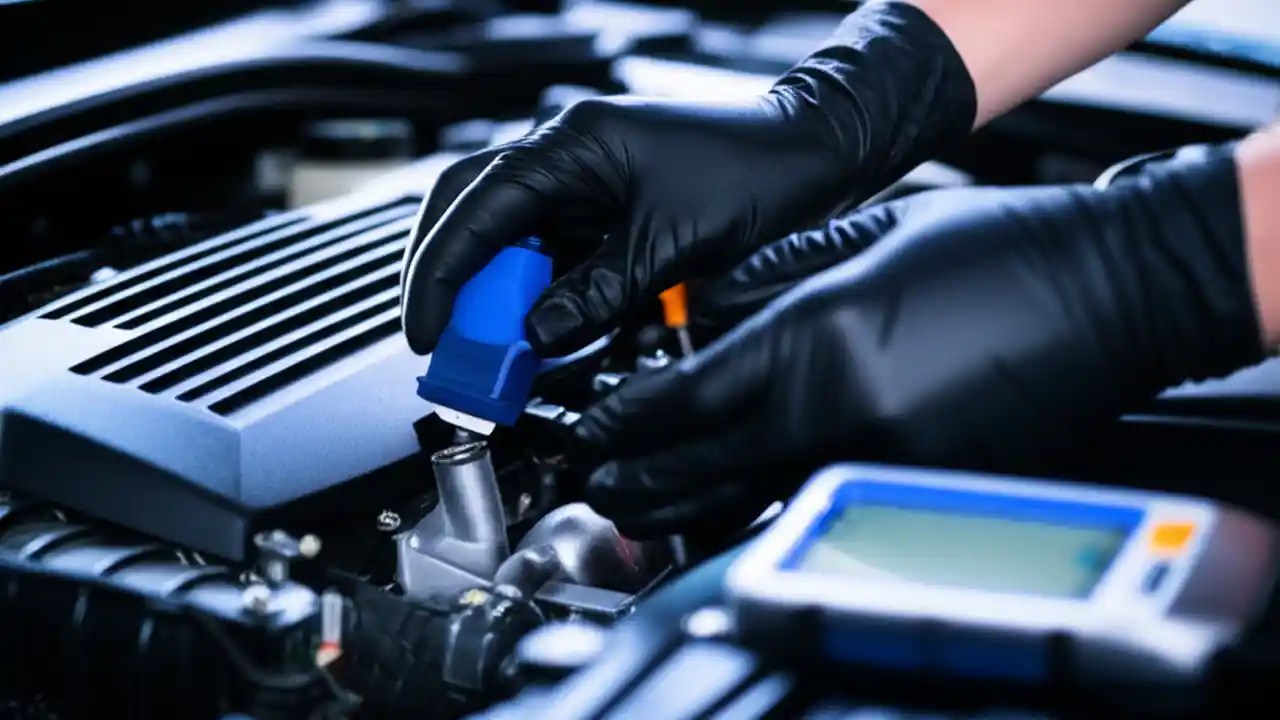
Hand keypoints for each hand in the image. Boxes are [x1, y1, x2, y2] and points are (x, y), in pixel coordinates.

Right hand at [400, 1, 975, 356]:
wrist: (818, 154)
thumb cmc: (761, 172)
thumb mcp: (676, 243)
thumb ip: (600, 290)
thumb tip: (538, 334)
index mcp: (574, 144)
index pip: (477, 207)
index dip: (443, 273)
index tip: (430, 331)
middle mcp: (568, 157)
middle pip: (473, 214)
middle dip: (449, 280)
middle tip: (445, 345)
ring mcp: (584, 183)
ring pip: (508, 239)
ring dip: (493, 294)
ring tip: (488, 353)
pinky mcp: (606, 212)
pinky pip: (551, 255)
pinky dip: (536, 296)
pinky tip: (538, 336)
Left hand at [575, 145, 1262, 537]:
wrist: (1108, 294)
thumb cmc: (998, 250)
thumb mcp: (863, 239)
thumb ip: (768, 283)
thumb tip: (703, 321)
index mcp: (817, 337)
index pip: (685, 398)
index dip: (623, 423)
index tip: (591, 432)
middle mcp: (839, 411)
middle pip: (700, 467)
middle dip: (633, 480)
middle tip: (594, 484)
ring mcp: (882, 461)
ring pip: (748, 501)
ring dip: (682, 509)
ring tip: (637, 510)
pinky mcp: (918, 487)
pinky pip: (811, 505)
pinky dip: (754, 508)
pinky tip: (725, 508)